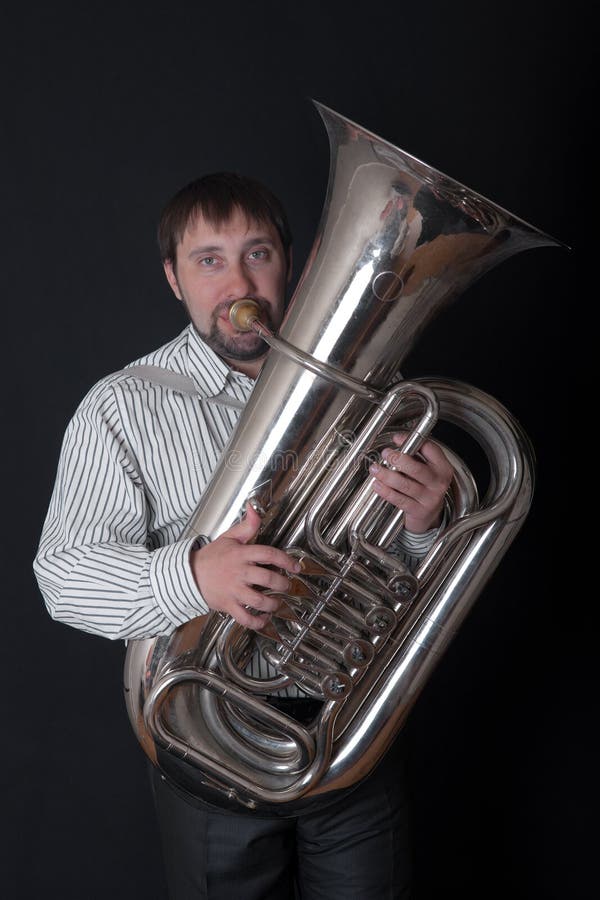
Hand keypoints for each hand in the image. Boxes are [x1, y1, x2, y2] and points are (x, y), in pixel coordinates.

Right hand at [190, 503, 300, 629]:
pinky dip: (258, 622)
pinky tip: (264, 619)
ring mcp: (234, 590)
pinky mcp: (228, 605)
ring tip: (277, 603)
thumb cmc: (210, 557)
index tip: (296, 567)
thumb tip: (254, 508)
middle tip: (286, 586)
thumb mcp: (229, 537)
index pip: (269, 554)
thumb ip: (247, 526)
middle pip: (268, 579)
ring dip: (273, 604)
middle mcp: (239, 572)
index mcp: (241, 554)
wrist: (188, 575)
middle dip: (283, 585)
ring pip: (260, 601)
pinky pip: (246, 618)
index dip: (286, 560)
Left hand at [369, 432, 452, 532]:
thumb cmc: (425, 486)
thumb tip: (399, 439)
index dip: (413, 441)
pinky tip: (377, 484)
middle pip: (417, 469)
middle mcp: (438, 483)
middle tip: (385, 454)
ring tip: (375, 468)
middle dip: (398, 459)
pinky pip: (399, 499)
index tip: (397, 438)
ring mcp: (429, 498)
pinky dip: (386, 491)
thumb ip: (416, 454)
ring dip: (387, 475)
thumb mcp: (427, 469)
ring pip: (405, 485)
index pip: (431, 450)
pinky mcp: (418, 510)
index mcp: (443, 468)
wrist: (430, 514)